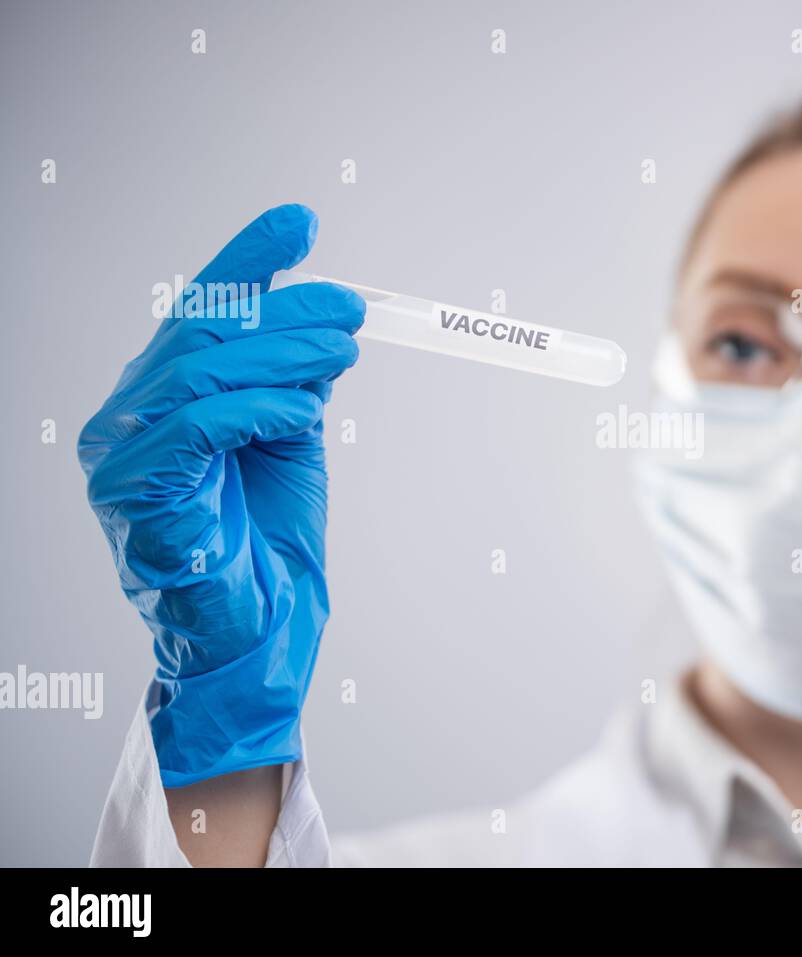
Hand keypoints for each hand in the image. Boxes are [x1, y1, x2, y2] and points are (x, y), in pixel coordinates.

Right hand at [78, 204, 364, 787]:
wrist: (257, 633)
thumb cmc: (266, 545)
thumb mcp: (290, 443)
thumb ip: (291, 384)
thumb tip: (324, 328)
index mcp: (165, 399)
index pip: (202, 311)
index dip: (249, 262)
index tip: (302, 223)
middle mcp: (132, 417)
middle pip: (205, 330)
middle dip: (286, 310)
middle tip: (354, 311)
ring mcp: (124, 453)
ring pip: (202, 367)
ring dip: (284, 354)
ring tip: (342, 354)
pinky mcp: (135, 492)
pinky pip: (198, 424)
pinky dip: (258, 407)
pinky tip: (305, 411)